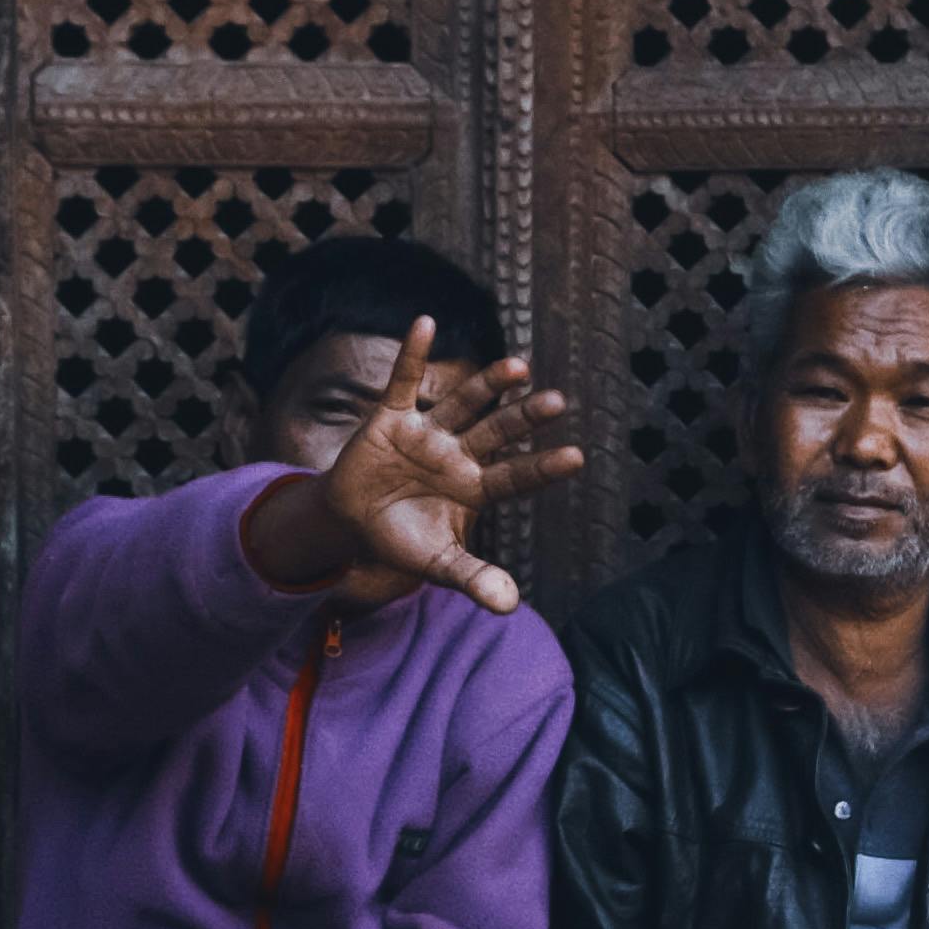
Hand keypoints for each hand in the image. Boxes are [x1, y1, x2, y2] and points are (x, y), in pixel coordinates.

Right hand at [242, 317, 581, 613]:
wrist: (351, 524)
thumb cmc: (403, 540)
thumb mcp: (437, 564)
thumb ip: (474, 578)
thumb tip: (510, 606)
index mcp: (476, 488)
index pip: (516, 476)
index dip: (543, 467)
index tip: (577, 456)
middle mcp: (459, 454)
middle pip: (499, 433)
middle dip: (525, 419)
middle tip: (557, 402)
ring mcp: (428, 433)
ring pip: (463, 404)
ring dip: (488, 385)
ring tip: (519, 367)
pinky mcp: (392, 417)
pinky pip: (403, 382)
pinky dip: (412, 353)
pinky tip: (424, 322)